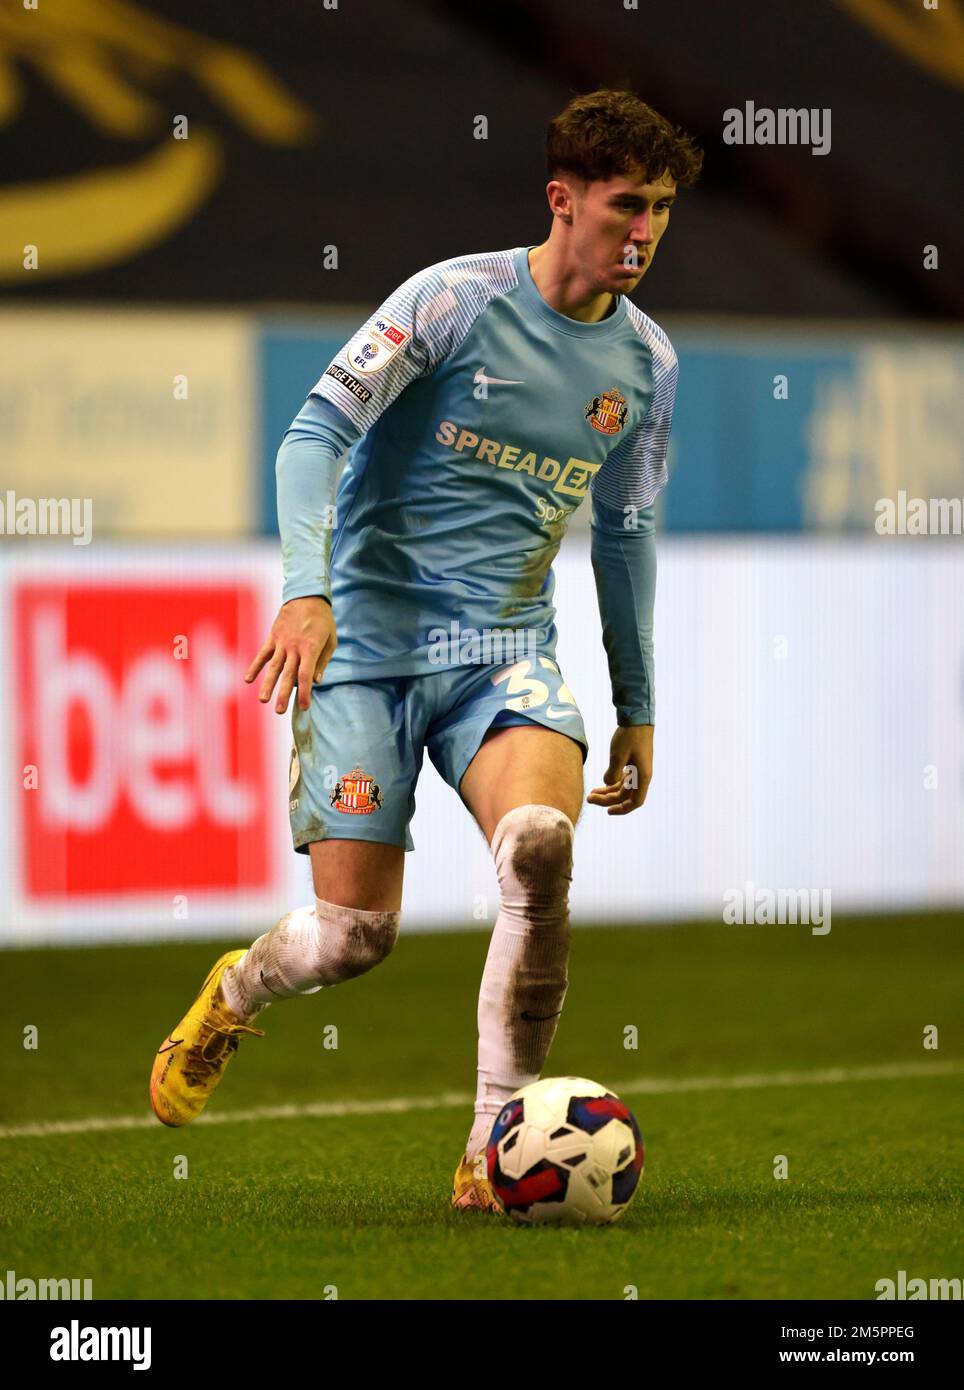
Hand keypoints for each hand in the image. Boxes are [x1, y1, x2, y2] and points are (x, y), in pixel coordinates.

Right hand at [245, 597, 335, 713]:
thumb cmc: (323, 620)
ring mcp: (282, 642)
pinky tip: (248, 679)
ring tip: (263, 700)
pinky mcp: (273, 637)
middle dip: (283, 694)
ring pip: (273, 667)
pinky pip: (263, 653)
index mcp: (311, 649)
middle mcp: (294, 647)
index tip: (303, 707)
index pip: (305, 675)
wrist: (307, 595)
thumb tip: (317, 681)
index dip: (304, 692)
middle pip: (288, 675)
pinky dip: (255, 666)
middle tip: (279, 711)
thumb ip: (323, 661)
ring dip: (268, 684)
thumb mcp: (331, 639)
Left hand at [586, 725, 652, 815]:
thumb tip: (607, 784)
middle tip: (589, 798)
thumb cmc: (629, 736)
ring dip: (608, 793)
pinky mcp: (633, 764)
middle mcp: (642, 776)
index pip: (635, 802)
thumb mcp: (618, 754)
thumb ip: (612, 772)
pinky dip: (611, 783)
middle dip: (607, 800)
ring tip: (591, 794)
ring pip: (623, 789)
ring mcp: (638, 771)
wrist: (637, 719)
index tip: (608, 811)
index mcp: (643, 776)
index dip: (622, 809)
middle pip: (625, 796)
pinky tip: (601, 784)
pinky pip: (622, 780)